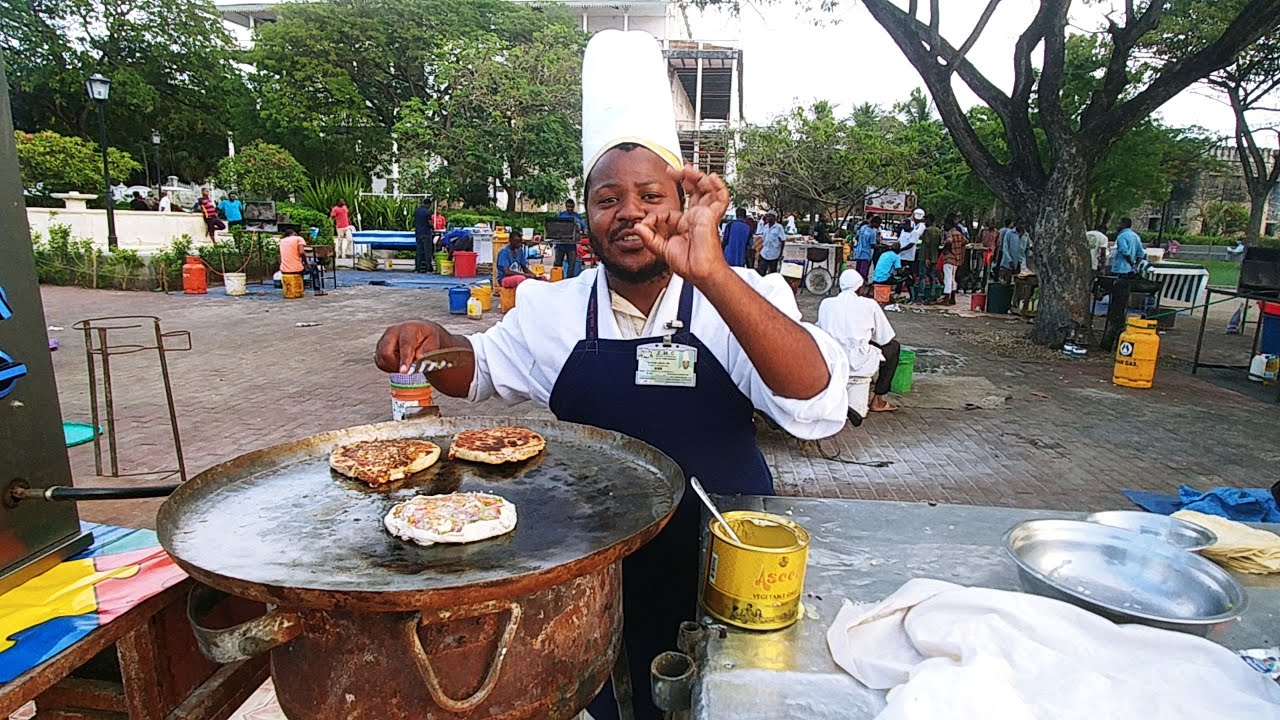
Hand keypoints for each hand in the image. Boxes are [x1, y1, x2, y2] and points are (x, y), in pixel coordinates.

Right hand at [375, 320, 445, 372]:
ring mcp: (383, 340)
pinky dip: (390, 367)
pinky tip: (399, 362)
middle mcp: (392, 332)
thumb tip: (418, 357)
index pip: (404, 345)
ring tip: (406, 362)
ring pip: (382, 360)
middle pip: (386, 353)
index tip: (403, 371)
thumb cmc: (427, 337)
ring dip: (394, 366)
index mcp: (407, 329)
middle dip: (397, 365)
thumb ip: (427, 350)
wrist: (420, 332)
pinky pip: (380, 363)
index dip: (404, 359)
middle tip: (409, 368)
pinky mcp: (379, 348)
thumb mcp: (433, 341)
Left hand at [633, 164, 731, 285]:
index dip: (656, 214)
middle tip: (673, 170)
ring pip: (706, 190)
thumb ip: (649, 238)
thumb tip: (637, 227)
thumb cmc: (688, 265)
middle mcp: (695, 218)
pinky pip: (721, 199)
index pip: (670, 211)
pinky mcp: (712, 216)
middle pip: (693, 192)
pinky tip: (712, 178)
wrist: (700, 272)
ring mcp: (705, 215)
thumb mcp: (661, 250)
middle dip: (684, 179)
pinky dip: (719, 187)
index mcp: (684, 225)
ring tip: (688, 169)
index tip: (646, 222)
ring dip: (698, 177)